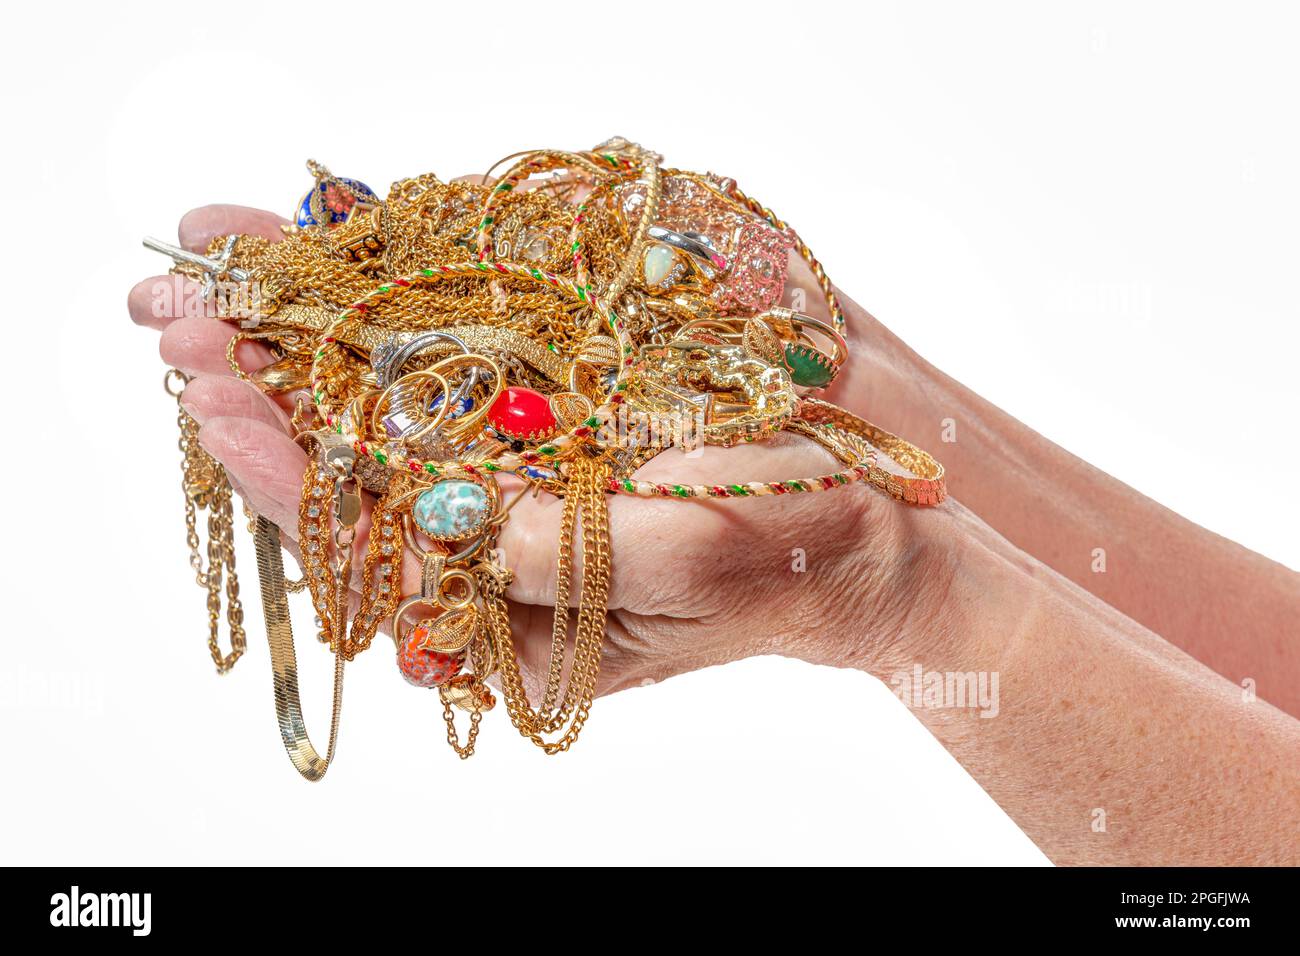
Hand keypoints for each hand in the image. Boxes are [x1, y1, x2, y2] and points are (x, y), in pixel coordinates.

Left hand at [129, 204, 945, 698]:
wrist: (875, 507)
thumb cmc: (796, 552)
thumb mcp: (689, 564)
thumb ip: (568, 558)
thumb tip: (447, 524)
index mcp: (509, 616)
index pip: (371, 550)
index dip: (287, 476)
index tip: (215, 405)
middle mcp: (499, 536)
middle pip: (355, 465)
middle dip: (264, 389)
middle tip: (172, 316)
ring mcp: (522, 462)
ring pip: (389, 397)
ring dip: (304, 327)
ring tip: (215, 260)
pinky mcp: (555, 398)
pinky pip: (454, 347)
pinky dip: (394, 288)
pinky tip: (331, 235)